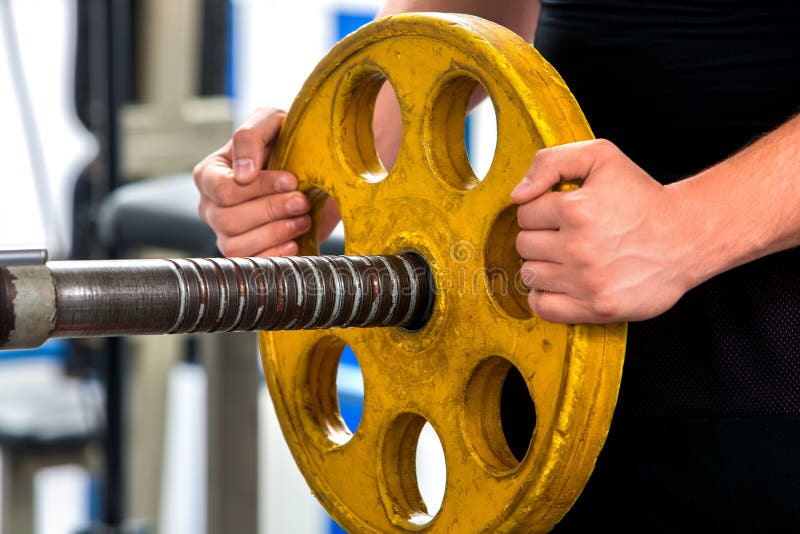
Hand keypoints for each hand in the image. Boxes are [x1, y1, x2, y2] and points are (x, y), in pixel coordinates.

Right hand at [194, 107, 339, 256]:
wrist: (314, 170)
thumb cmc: (286, 141)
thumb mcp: (271, 122)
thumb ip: (251, 135)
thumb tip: (243, 172)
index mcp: (210, 174)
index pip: (222, 189)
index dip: (258, 187)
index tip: (290, 179)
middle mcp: (211, 206)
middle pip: (229, 219)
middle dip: (272, 210)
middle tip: (302, 200)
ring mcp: (226, 233)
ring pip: (236, 245)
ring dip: (276, 232)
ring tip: (303, 218)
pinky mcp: (247, 253)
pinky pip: (251, 263)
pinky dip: (276, 254)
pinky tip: (296, 240)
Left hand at [511, 139, 693, 322]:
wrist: (687, 236)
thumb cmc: (642, 197)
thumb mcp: (601, 156)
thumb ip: (552, 161)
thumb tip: (518, 195)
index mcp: (576, 209)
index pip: (524, 213)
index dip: (540, 210)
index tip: (560, 213)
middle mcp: (579, 247)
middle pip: (524, 245)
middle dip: (540, 237)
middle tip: (565, 235)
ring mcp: (587, 281)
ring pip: (530, 274)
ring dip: (542, 265)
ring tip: (565, 257)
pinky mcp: (596, 307)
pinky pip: (543, 307)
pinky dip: (543, 296)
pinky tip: (559, 283)